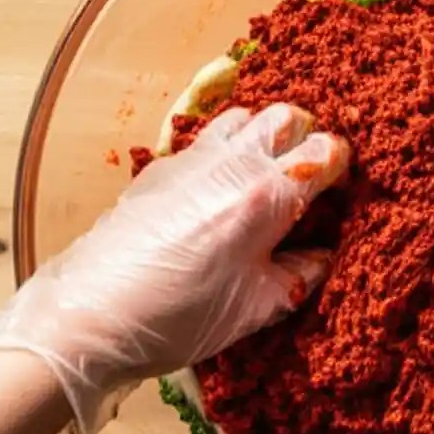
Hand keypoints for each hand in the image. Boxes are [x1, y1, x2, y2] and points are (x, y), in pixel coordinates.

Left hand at [0, 104, 349, 433]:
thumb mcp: (259, 307)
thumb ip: (302, 274)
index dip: (343, 166)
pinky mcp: (160, 168)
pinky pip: (206, 139)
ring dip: (263, 136)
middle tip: (307, 176)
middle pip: (286, 115)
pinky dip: (225, 151)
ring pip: (244, 116)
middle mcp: (233, 164)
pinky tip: (218, 192)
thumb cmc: (182, 316)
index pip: (326, 150)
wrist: (90, 317)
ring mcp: (192, 159)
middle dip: (306, 137)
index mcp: (267, 196)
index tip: (343, 190)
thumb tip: (323, 256)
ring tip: (264, 174)